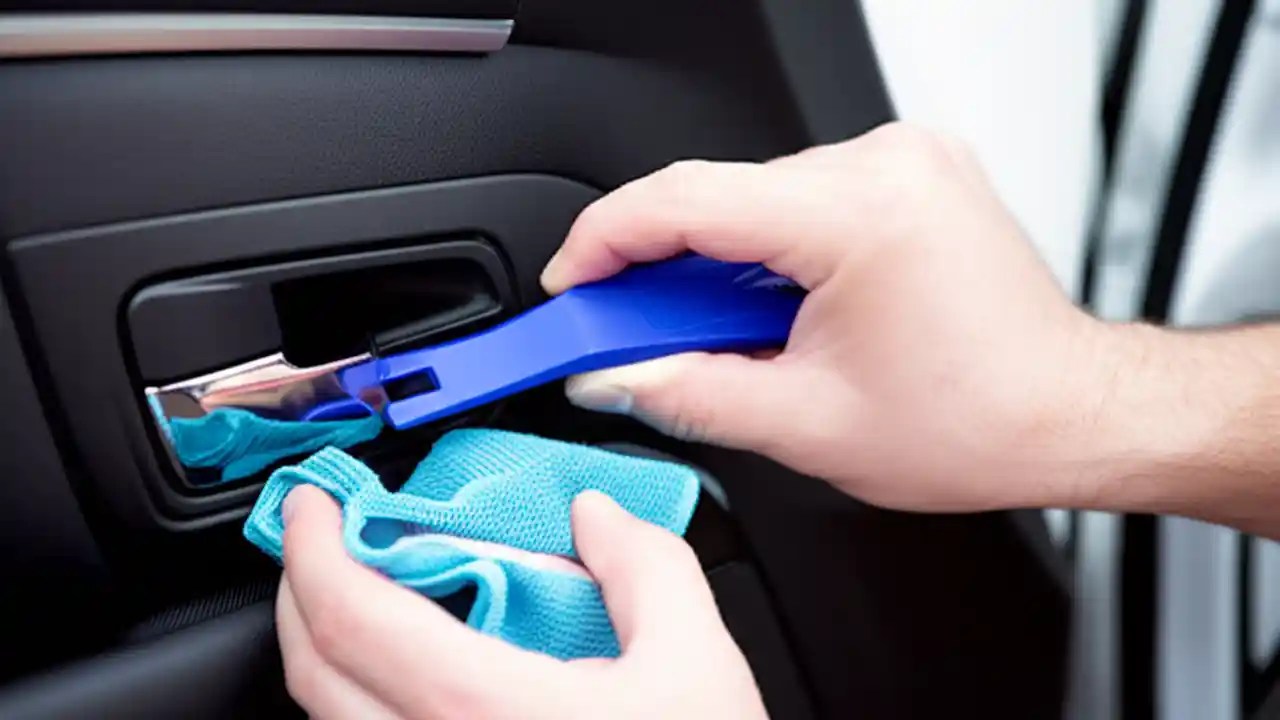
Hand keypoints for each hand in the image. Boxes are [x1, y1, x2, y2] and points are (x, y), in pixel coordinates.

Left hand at [276, 485, 766, 718]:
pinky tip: (397, 676)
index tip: (313, 504)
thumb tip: (595, 516)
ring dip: (325, 648)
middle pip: (314, 671)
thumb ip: (645, 568)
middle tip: (323, 537)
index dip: (313, 547)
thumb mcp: (697, 664)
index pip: (352, 617)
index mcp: (485, 711)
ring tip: (357, 598)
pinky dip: (353, 701)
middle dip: (302, 588)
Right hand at [541, 121, 1129, 511]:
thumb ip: (686, 393)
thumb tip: (612, 374)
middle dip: (657, 267)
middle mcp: (884, 165)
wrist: (1071, 411)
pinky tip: (766, 306)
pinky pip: (802, 195)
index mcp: (858, 216)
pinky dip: (765, 249)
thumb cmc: (978, 422)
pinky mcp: (910, 173)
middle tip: (622, 334)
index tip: (572, 285)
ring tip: (711, 336)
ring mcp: (902, 161)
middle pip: (719, 196)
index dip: (605, 242)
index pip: (686, 199)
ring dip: (716, 262)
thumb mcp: (805, 425)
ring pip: (756, 196)